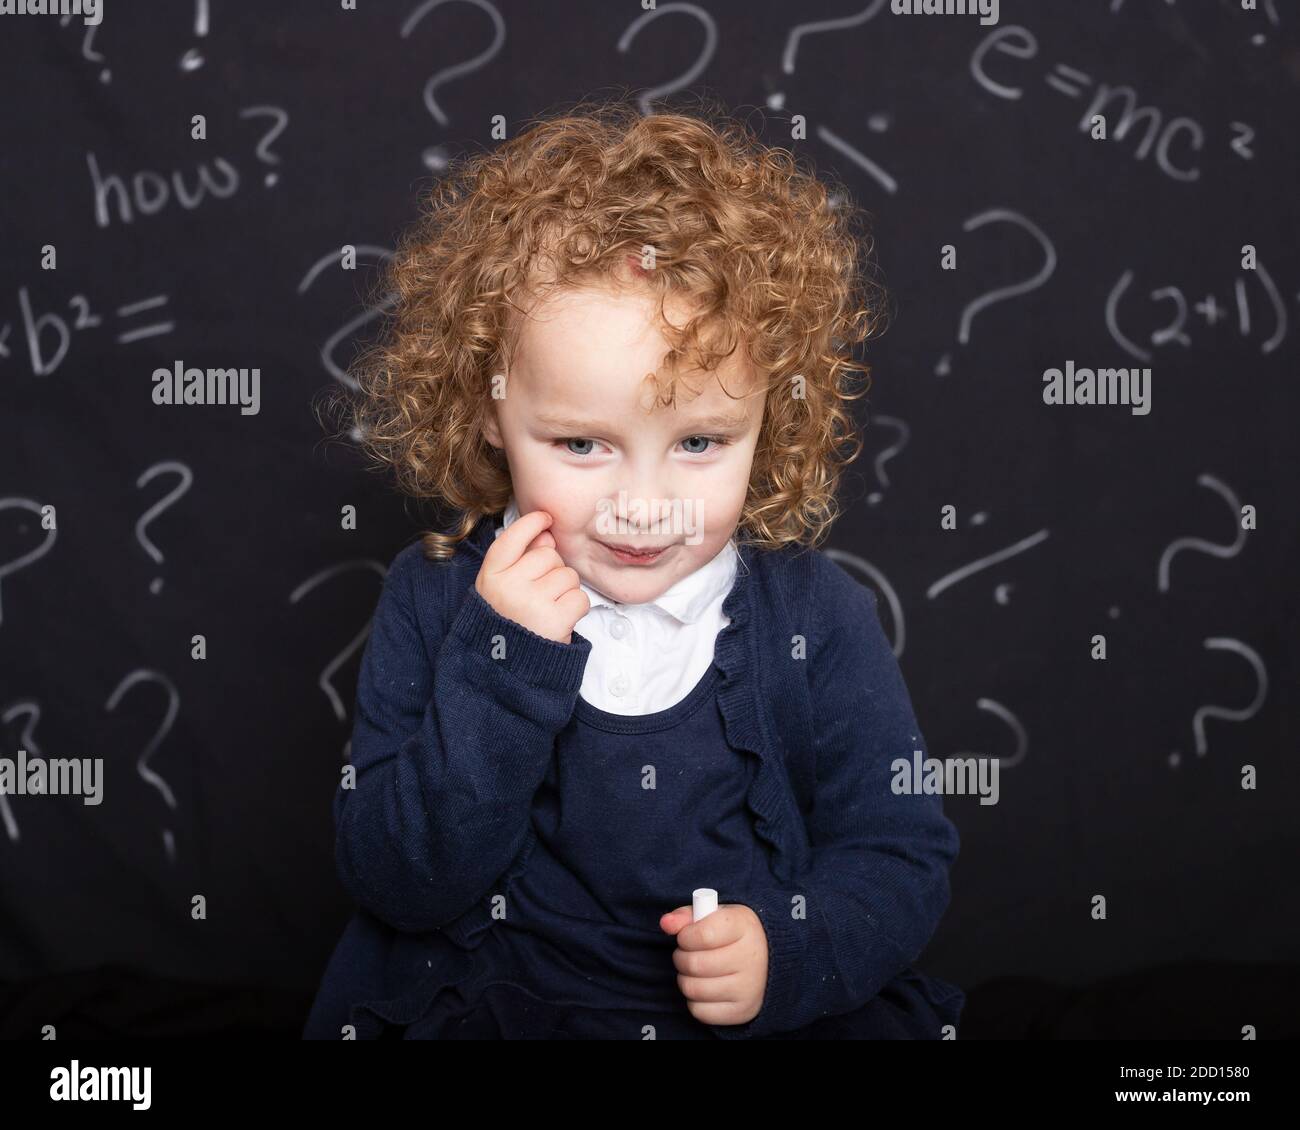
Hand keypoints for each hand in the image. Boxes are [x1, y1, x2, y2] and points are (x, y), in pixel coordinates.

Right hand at [474, 510, 590, 643]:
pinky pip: (580, 598)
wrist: (506, 666)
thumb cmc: (508, 621)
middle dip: (553, 570)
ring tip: (549, 609)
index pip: (512, 538)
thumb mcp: (502, 588)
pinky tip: (560, 619)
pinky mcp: (554, 620)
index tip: (545, 518)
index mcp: (490, 576)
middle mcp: (508, 586)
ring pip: (568, 575)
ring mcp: (531, 602)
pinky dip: (576, 608)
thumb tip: (547, 535)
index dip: (531, 523)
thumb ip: (521, 559)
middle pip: (549, 555)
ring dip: (566, 591)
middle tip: (541, 594)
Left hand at [660, 903, 767, 1026]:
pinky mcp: (742, 1011)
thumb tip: (666, 924)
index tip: (687, 935)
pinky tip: (705, 987)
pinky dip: (695, 1000)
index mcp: (744, 926)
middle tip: (688, 953)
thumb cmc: (730, 935)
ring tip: (695, 970)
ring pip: (693, 989)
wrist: (764, 961)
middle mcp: (751, 957)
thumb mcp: (712, 916)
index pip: (703, 935)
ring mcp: (749, 987)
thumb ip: (686, 917)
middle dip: (681, 957)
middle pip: (694, 964)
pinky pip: (700, 1012)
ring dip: (685, 979)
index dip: (685, 936)